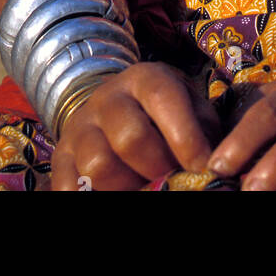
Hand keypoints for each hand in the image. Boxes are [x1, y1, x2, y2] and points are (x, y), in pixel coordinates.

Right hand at [49, 62, 220, 190]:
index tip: (203, 166)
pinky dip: (92, 196)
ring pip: (97, 166)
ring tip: (145, 189)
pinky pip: (69, 187)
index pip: (162, 97)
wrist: (114, 110)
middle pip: (129, 137)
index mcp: (144, 78)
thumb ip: (204, 133)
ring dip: (127, 187)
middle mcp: (107, 98)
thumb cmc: (166, 116)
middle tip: (172, 181)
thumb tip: (214, 168)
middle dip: (157, 167)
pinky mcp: (61, 159)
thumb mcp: (189, 110)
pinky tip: (119, 194)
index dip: (185, 136)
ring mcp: (80, 129)